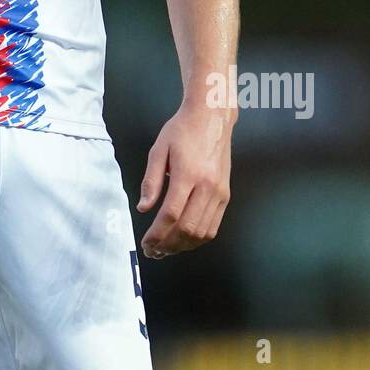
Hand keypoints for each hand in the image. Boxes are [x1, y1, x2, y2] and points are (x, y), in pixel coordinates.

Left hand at [136, 102, 232, 259]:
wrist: (212, 118)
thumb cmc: (182, 130)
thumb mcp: (158, 149)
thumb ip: (150, 180)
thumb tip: (143, 208)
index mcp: (188, 174)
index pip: (171, 214)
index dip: (157, 234)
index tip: (146, 242)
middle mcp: (207, 187)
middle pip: (188, 228)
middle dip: (168, 245)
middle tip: (153, 251)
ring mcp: (220, 193)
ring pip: (202, 232)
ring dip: (183, 246)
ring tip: (166, 249)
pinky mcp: (226, 195)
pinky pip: (213, 226)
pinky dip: (198, 238)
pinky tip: (184, 239)